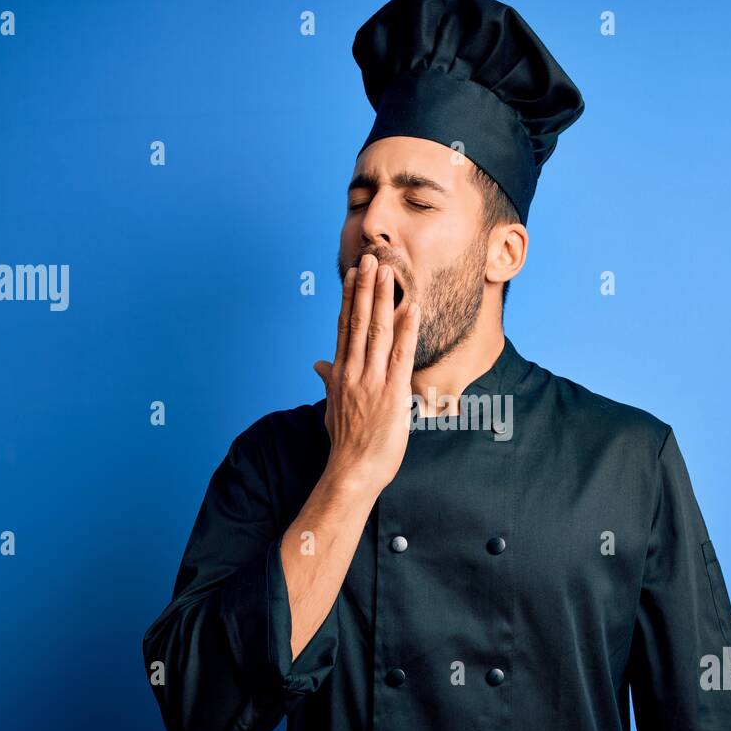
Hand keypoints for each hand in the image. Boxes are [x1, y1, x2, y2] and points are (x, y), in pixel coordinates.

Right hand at [313, 253, 419, 494]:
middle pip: (357, 320)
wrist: (352, 472)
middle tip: (370, 258)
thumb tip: (318, 364)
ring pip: (376, 331)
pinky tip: (412, 308)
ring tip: (388, 271)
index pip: (344, 326)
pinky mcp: (391, 393)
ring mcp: (371, 381)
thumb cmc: (346, 444)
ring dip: (383, 298)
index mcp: (340, 373)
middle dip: (365, 287)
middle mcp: (352, 371)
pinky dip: (407, 330)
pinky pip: (400, 355)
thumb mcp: (332, 408)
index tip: (353, 274)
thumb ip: (329, 381)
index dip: (349, 297)